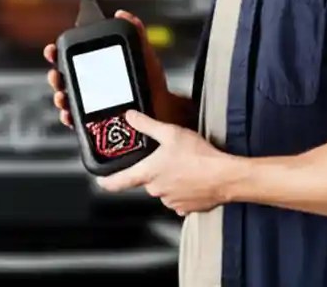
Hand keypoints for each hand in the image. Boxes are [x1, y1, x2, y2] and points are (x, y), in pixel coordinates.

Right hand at [43, 10, 171, 129]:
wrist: (165, 111)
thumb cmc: (153, 84)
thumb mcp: (144, 55)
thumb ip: (136, 33)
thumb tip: (123, 14)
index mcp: (99, 68)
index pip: (73, 58)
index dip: (58, 52)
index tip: (52, 49)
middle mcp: (91, 86)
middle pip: (64, 79)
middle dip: (55, 76)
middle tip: (55, 75)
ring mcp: (91, 105)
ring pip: (67, 100)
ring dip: (60, 97)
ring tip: (62, 96)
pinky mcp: (95, 124)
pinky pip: (76, 122)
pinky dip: (69, 118)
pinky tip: (70, 115)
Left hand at [95, 110, 234, 216]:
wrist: (225, 177)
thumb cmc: (199, 157)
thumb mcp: (170, 133)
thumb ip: (146, 125)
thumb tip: (130, 117)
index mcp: (149, 173)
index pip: (119, 181)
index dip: (107, 182)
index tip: (101, 182)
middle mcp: (157, 190)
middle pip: (147, 181)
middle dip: (155, 170)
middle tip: (169, 158)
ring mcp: (172, 202)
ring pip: (164, 189)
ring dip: (171, 180)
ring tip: (186, 167)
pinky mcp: (187, 209)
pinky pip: (180, 199)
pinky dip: (184, 190)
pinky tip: (194, 179)